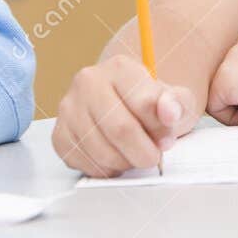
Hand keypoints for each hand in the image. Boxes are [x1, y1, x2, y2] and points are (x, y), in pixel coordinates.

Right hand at [52, 54, 199, 177]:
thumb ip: (178, 104)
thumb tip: (170, 112)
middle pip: (120, 129)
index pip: (144, 103)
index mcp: (120, 68)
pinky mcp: (59, 135)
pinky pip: (85, 164)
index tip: (168, 139)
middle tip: (153, 157)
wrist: (125, 107)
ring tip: (134, 154)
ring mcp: (69, 108)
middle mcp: (88, 82)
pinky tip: (115, 157)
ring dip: (125, 163)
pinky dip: (106, 169)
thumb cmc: (151, 105)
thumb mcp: (176, 100)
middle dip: (143, 152)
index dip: (161, 129)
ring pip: (101, 151)